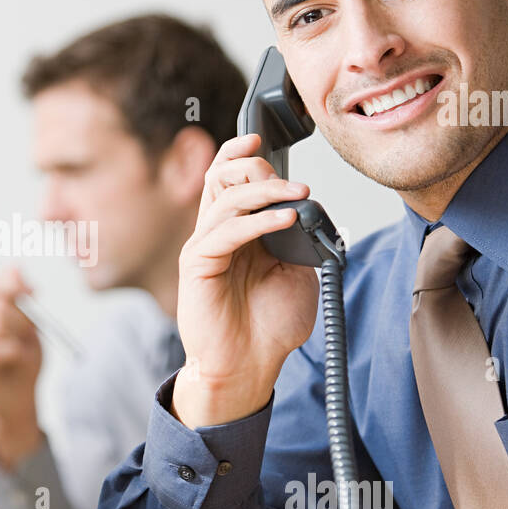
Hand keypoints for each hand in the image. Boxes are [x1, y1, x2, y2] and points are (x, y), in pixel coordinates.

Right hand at [0, 267, 43, 468]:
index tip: (33, 292)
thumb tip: (18, 269)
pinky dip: (16, 352)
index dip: (10, 283)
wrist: (22, 400)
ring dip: (19, 335)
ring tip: (23, 350)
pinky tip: (18, 360)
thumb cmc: (25, 363)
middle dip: (22, 317)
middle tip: (33, 330)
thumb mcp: (30, 329)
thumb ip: (22, 302)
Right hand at [172, 133, 319, 427]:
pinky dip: (257, 220)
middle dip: (256, 169)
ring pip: (224, 198)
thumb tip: (309, 207)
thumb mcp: (298, 271)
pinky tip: (284, 219)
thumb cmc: (269, 326)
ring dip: (265, 191)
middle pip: (221, 177)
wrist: (249, 368)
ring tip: (299, 196)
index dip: (241, 154)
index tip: (262, 140)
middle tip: (293, 182)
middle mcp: (216, 233)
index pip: (229, 177)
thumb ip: (299, 237)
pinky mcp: (198, 265)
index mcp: (237, 231)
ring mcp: (204, 248)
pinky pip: (224, 231)